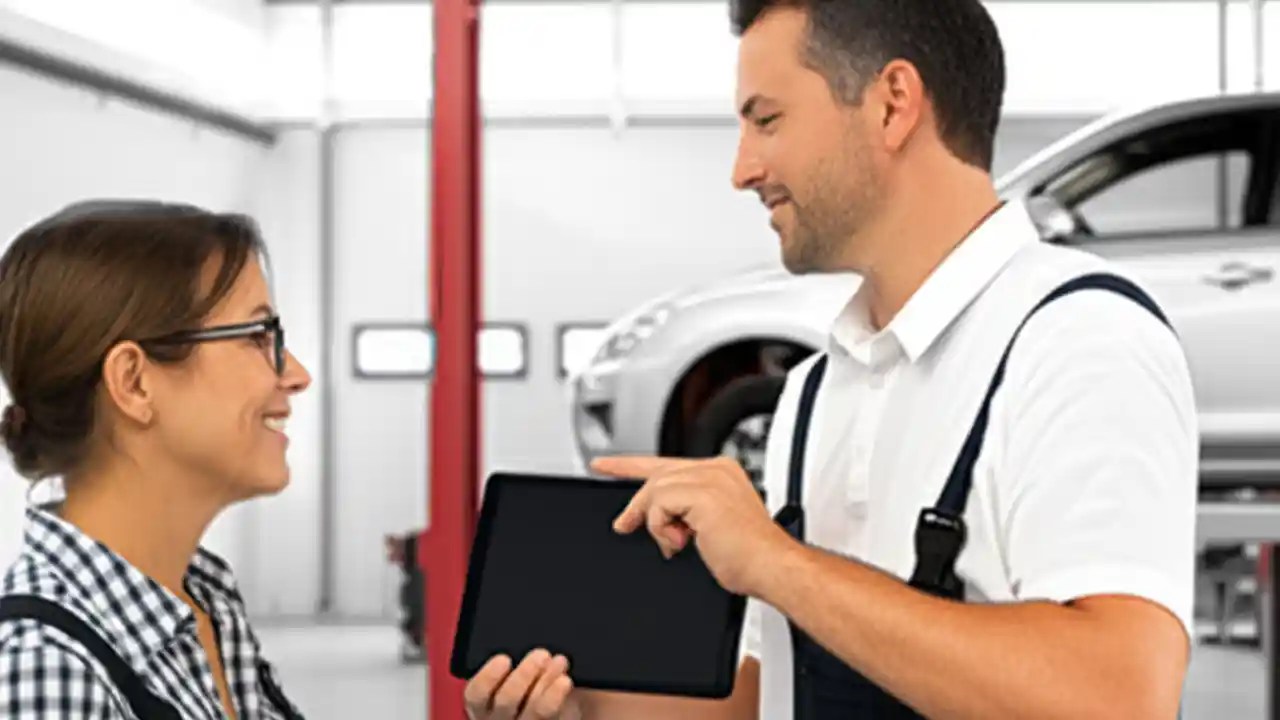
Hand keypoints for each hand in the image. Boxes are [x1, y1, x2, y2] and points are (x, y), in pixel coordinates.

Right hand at [464, 649, 582, 719]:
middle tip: (541, 654)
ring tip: (559, 661)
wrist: (560, 710)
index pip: (476, 694)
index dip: (487, 677)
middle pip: (506, 702)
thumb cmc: (530, 684)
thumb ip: (515, 662)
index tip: (504, 659)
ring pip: (534, 711)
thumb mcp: (516, 673)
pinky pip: (551, 716)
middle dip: (524, 675)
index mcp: (483, 704)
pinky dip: (558, 695)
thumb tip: (525, 643)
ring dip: (547, 681)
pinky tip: (565, 679)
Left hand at [593, 455, 793, 596]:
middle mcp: (715, 468)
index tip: (602, 464)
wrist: (768, 567)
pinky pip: (658, 505)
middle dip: (637, 505)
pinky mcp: (701, 492)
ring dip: (656, 524)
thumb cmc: (747, 556)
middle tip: (624, 525)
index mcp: (720, 472)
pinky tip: (682, 542)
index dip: (629, 465)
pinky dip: (661, 528)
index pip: (666, 464)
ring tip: (676, 543)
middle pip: (655, 477)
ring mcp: (709, 477)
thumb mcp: (705, 527)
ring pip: (654, 491)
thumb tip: (650, 518)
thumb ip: (682, 513)